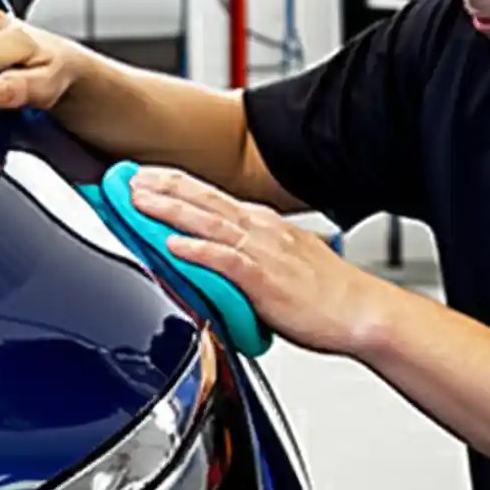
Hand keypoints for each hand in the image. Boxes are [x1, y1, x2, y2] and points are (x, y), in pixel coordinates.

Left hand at [129, 165, 393, 355]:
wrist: (362, 312)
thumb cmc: (327, 295)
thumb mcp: (283, 263)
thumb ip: (248, 257)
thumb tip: (223, 259)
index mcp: (263, 226)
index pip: (212, 197)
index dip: (177, 185)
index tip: (146, 177)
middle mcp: (261, 231)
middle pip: (204, 201)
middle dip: (163, 187)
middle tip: (127, 178)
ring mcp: (262, 252)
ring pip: (208, 223)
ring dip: (170, 210)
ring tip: (138, 202)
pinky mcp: (264, 279)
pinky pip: (224, 260)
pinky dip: (197, 250)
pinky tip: (171, 245)